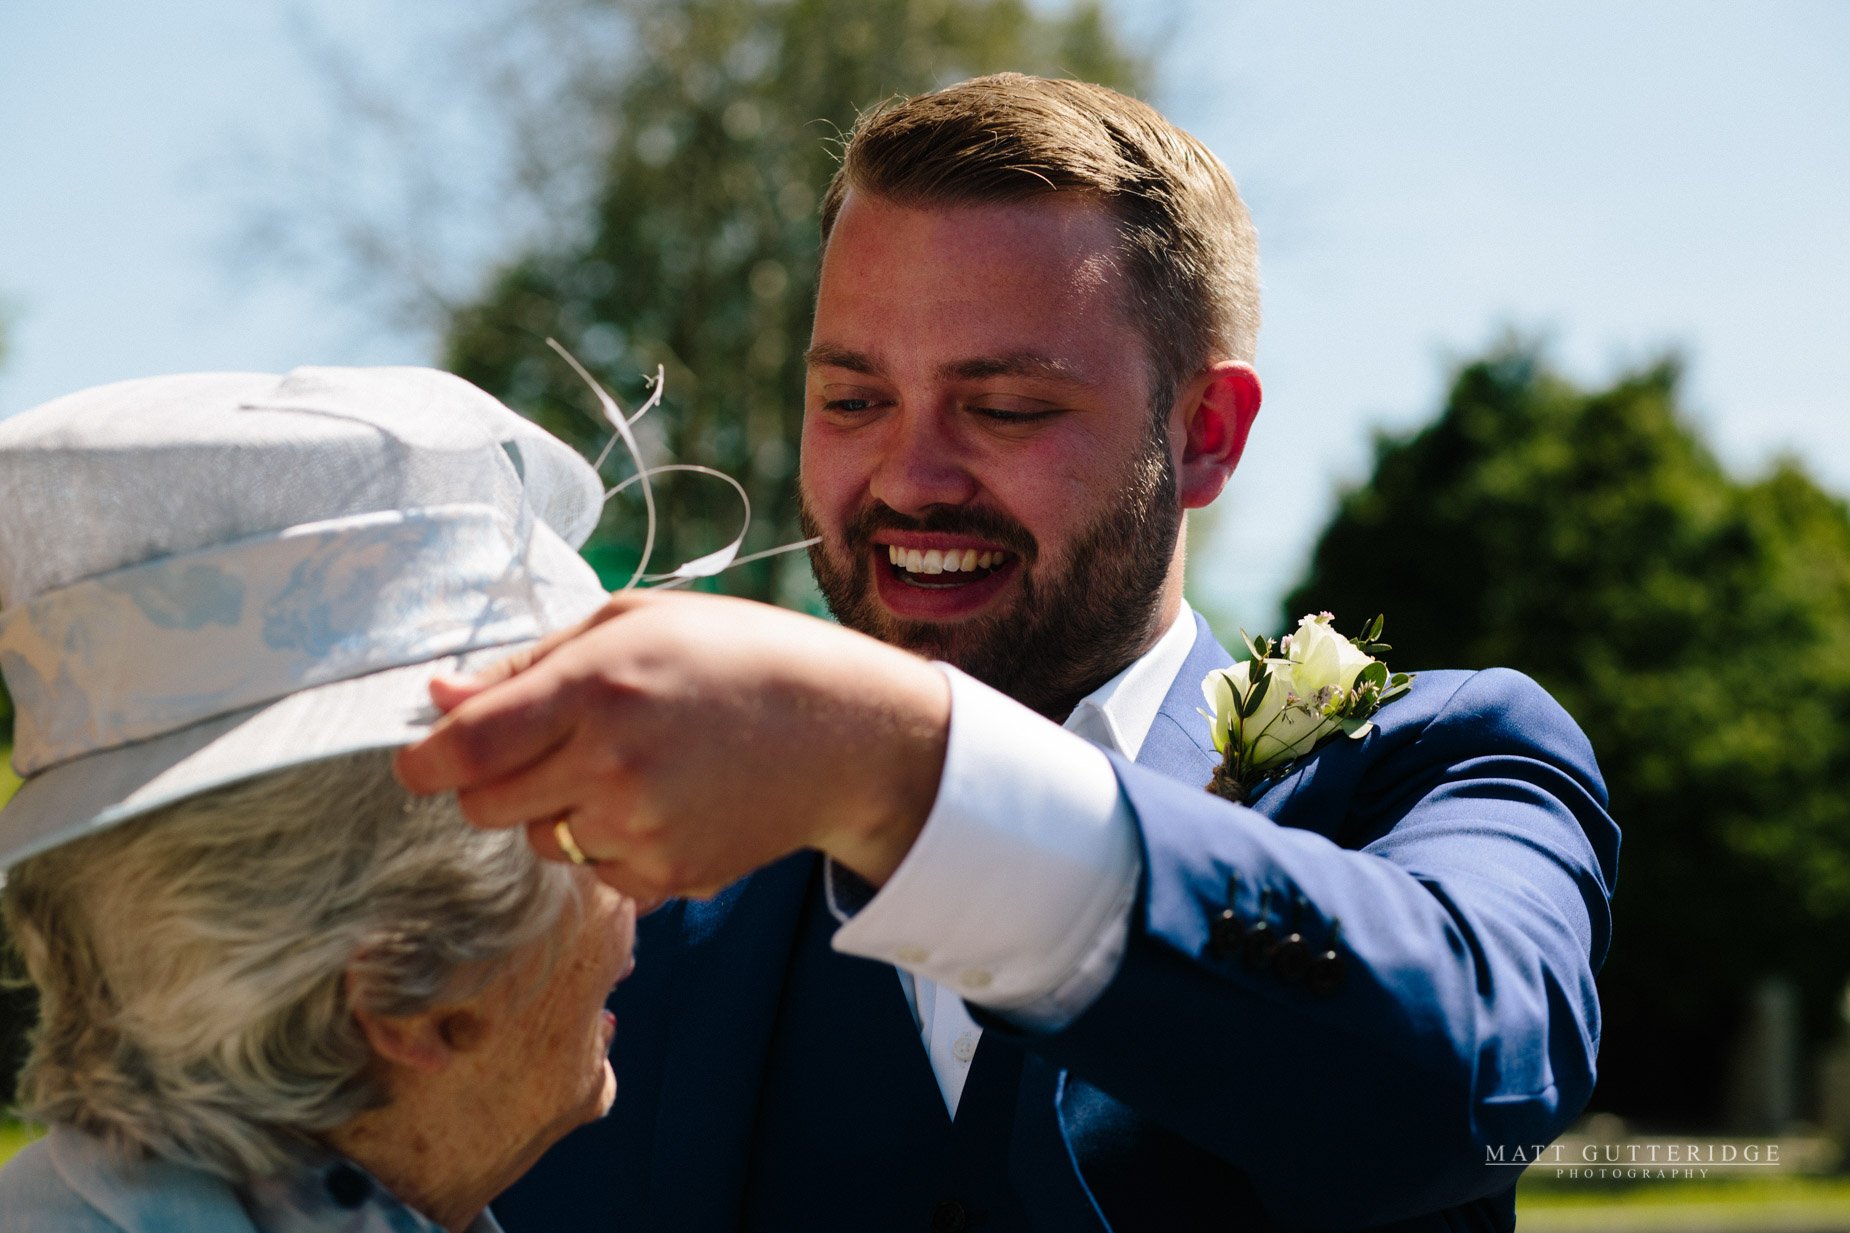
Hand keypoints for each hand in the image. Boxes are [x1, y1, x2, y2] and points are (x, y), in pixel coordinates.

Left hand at [393, 590, 950, 900]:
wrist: (844, 730)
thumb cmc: (736, 656)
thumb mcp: (634, 624)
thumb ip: (530, 663)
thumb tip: (440, 698)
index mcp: (594, 688)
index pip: (465, 748)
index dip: (425, 761)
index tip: (421, 761)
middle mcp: (611, 766)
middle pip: (485, 806)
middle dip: (491, 781)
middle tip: (546, 746)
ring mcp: (641, 829)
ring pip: (540, 841)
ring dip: (558, 810)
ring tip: (629, 765)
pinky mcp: (668, 875)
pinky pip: (597, 871)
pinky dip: (612, 842)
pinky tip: (666, 800)